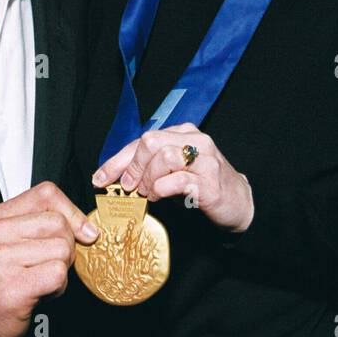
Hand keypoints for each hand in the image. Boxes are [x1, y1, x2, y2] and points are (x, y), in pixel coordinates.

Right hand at [0, 181, 97, 336]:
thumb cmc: (6, 281)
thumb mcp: (20, 243)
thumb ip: (48, 225)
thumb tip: (90, 229)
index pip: (46, 193)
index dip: (71, 212)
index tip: (80, 231)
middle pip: (58, 222)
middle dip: (67, 246)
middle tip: (50, 264)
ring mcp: (0, 258)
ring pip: (62, 248)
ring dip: (62, 269)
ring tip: (41, 279)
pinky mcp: (12, 284)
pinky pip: (58, 274)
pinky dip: (58, 287)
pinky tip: (41, 293)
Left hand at [92, 124, 253, 232]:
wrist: (238, 203)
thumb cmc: (202, 186)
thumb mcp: (173, 172)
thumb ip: (149, 168)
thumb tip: (116, 177)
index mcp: (182, 133)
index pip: (142, 140)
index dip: (117, 160)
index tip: (99, 179)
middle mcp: (195, 140)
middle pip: (150, 142)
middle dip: (133, 167)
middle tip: (128, 188)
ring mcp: (204, 158)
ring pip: (163, 157)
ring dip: (148, 180)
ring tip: (148, 195)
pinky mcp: (210, 179)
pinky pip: (177, 179)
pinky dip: (161, 190)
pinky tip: (160, 197)